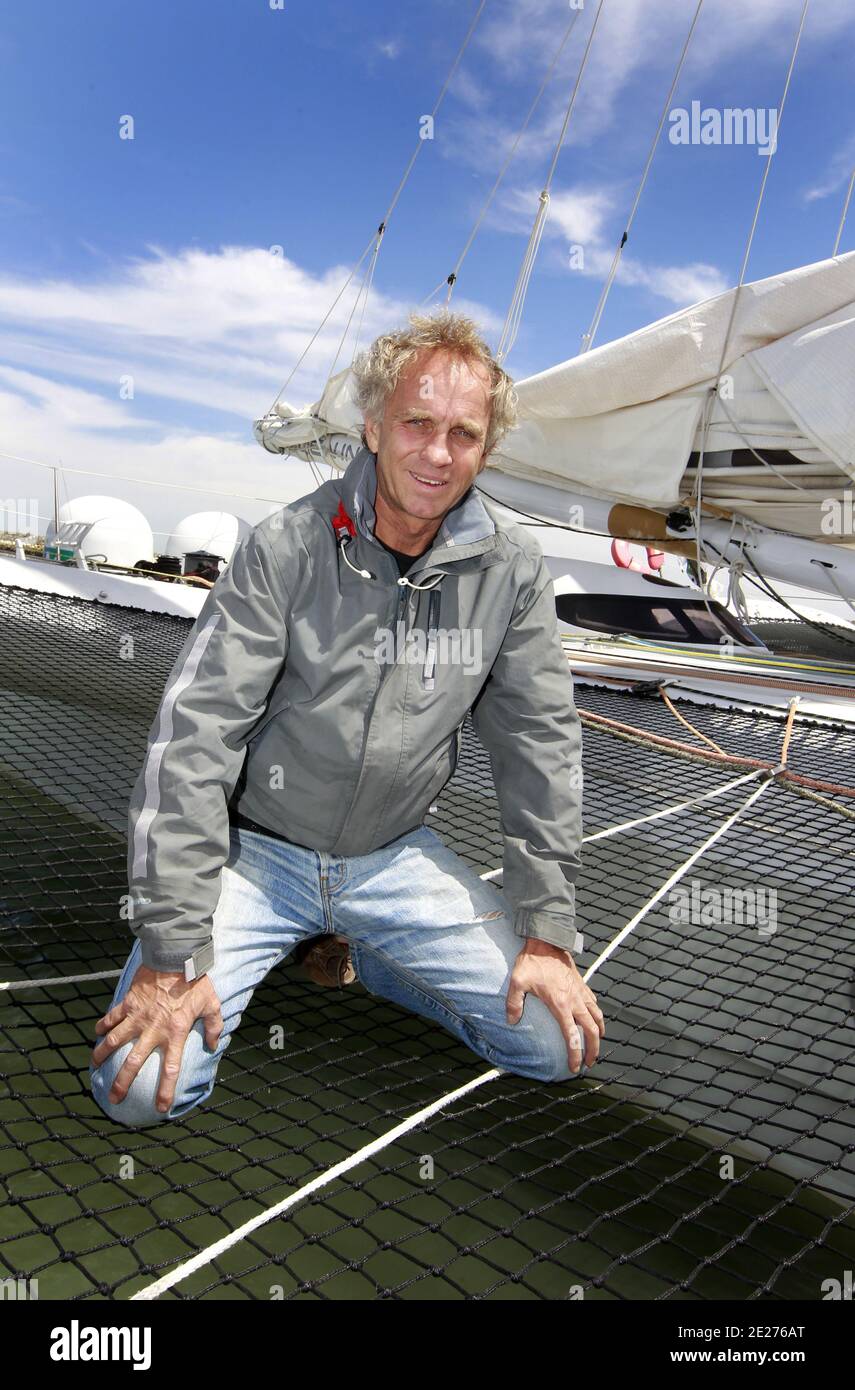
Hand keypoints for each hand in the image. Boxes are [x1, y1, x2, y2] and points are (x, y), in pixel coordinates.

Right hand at [90, 965, 223, 1113]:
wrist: (175, 956)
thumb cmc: (195, 981)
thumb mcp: (212, 1004)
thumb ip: (214, 1026)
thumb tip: (213, 1044)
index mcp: (175, 1032)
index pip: (170, 1068)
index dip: (165, 1090)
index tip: (160, 1107)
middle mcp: (153, 1029)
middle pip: (134, 1062)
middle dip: (122, 1083)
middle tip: (114, 1098)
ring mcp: (137, 1016)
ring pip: (114, 1041)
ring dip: (102, 1055)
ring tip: (95, 1066)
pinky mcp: (128, 1002)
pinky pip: (111, 1017)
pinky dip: (102, 1025)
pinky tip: (96, 1033)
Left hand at [506, 938, 604, 1073]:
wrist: (547, 940)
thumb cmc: (532, 961)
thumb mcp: (518, 982)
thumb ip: (514, 1003)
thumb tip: (512, 1021)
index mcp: (561, 1005)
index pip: (572, 1036)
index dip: (575, 1054)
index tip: (575, 1066)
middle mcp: (575, 1001)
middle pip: (592, 1031)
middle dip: (593, 1050)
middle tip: (589, 1062)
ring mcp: (581, 992)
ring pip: (598, 1017)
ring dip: (599, 1033)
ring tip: (596, 1044)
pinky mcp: (582, 984)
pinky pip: (595, 1003)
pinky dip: (597, 1015)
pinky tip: (594, 1018)